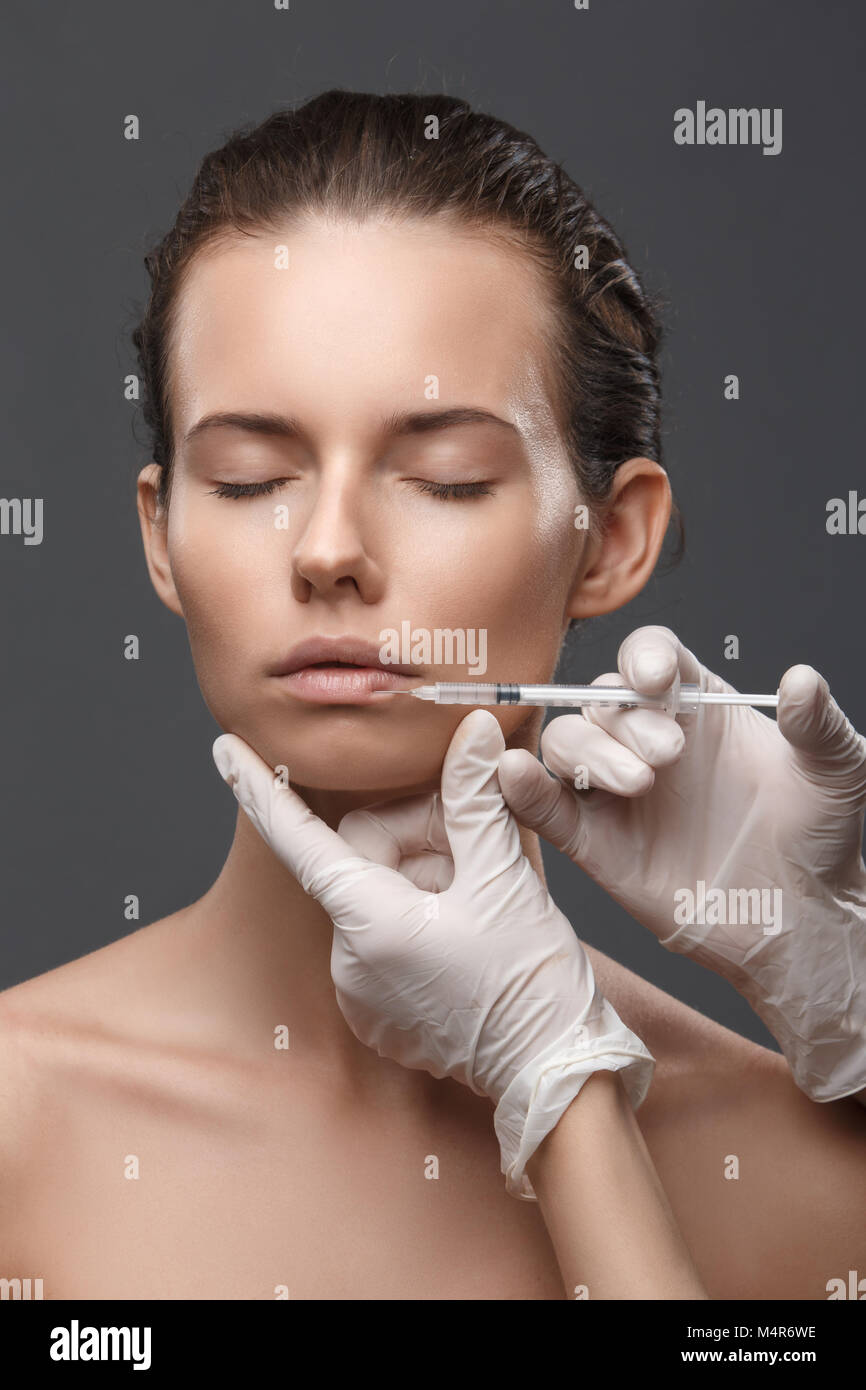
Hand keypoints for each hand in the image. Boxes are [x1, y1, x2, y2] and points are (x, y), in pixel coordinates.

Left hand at [212, 709, 653, 1197]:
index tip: (225, 748)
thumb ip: (475, 799)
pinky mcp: (379, 1015)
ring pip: (376, 898)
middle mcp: (350, 963)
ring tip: (480, 897)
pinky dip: (420, 920)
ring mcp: (361, 995)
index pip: (299, 838)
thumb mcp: (505, 879)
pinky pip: (383, 941)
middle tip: (475, 846)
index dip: (259, 787)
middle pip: (361, 859)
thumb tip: (472, 730)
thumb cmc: (532, 984)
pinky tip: (468, 931)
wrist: (555, 1075)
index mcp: (370, 924)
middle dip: (414, 838)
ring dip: (423, 880)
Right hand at [497, 626, 865, 1101]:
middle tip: (670, 758)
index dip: (642, 658)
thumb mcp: (839, 773)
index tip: (657, 679)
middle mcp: (649, 740)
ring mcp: (617, 791)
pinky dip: (522, 789)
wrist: (802, 923)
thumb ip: (819, 726)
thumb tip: (802, 679)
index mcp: (699, 708)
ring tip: (638, 785)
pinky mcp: (596, 842)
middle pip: (601, 698)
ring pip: (565, 741)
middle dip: (626, 720)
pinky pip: (545, 807)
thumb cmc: (821, 839)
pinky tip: (517, 776)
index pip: (650, 657)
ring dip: (587, 750)